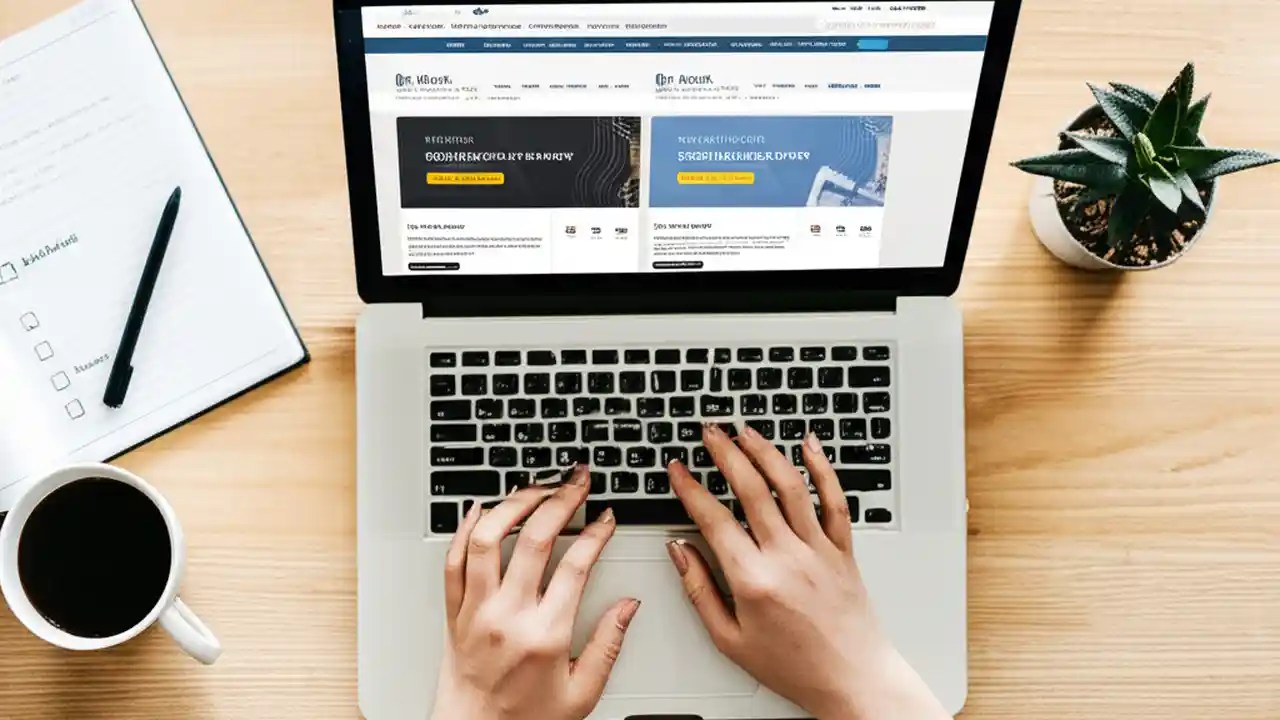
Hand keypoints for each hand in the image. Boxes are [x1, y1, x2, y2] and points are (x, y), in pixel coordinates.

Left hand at [432, 466, 639, 719]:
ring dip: (512, 504)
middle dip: (560, 500)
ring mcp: (476, 611)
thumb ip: (608, 644)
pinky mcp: (453, 612)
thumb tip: (629, 605)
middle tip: (576, 482)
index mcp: (545, 635)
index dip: (596, 533)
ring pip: (487, 539)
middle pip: (533, 539)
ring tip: (534, 488)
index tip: (606, 518)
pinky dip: (465, 529)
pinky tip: (481, 509)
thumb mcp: (583, 692)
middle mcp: (507, 617)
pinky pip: (453, 561)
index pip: (576, 565)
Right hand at [666, 425, 947, 719]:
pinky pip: (835, 500)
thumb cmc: (794, 666)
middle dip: (725, 453)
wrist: (852, 679)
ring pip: (791, 485)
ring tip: (745, 431)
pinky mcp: (843, 549)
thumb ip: (700, 591)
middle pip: (752, 489)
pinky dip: (823, 468)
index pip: (714, 519)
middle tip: (709, 432)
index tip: (678, 470)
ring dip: (765, 451)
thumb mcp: (730, 639)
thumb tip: (680, 552)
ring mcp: (819, 549)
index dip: (691, 488)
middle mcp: (788, 557)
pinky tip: (809, 446)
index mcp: (754, 580)